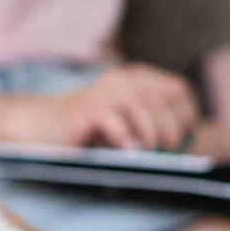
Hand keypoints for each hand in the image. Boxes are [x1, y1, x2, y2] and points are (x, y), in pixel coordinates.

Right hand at [10, 64, 199, 149]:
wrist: (44, 126)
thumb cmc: (89, 130)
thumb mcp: (126, 122)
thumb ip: (152, 123)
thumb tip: (185, 142)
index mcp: (135, 78)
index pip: (179, 90)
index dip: (186, 115)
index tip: (180, 138)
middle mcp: (122, 80)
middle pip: (165, 99)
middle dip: (170, 129)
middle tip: (162, 150)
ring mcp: (104, 92)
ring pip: (144, 109)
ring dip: (150, 135)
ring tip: (144, 152)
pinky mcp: (87, 110)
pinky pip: (115, 122)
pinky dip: (124, 139)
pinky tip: (125, 150)